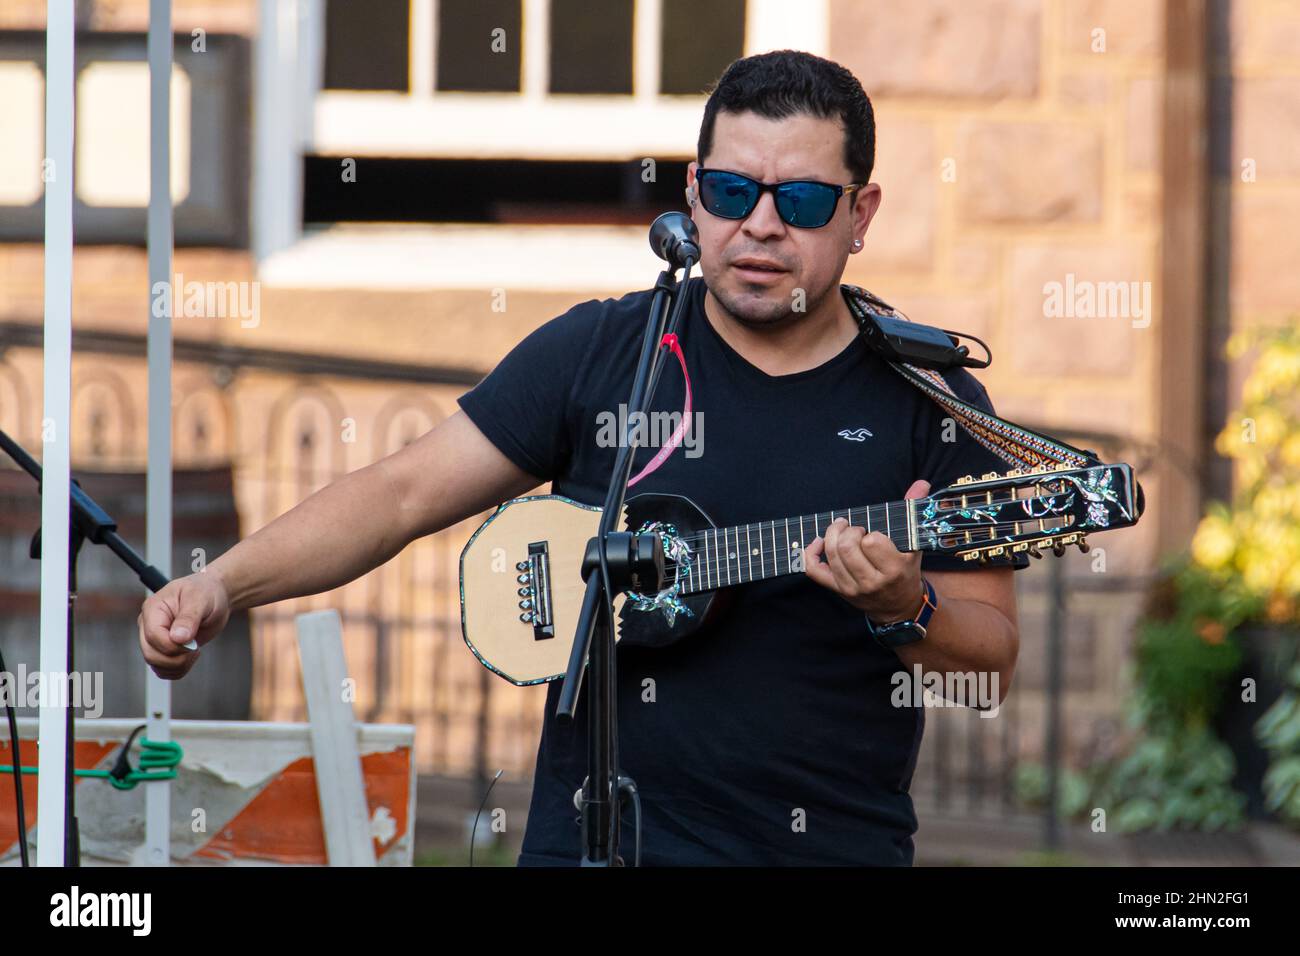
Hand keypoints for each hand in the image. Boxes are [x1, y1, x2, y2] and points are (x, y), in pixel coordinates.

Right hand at [137, 569, 232, 679]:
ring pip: (156, 665)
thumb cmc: (206, 592)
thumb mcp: (200, 599)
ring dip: (179, 665)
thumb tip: (178, 638)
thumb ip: (189, 618)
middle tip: (196, 647)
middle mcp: (148, 625)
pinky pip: (163, 670)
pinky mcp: (163, 649)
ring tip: (195, 650)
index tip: (193, 641)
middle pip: (151, 654)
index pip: (153, 636)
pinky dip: (178, 670)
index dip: (174, 645)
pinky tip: (191, 656)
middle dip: (177, 658)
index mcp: (153, 609)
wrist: (215, 595)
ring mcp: (154, 639)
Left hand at [802, 479, 930, 620]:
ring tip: (842, 531)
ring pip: (831, 555)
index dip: (871, 534)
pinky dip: (811, 552)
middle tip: (856, 530)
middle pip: (847, 547)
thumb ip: (913, 511)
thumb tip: (921, 483)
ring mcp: (852, 588)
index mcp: (894, 569)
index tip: (875, 534)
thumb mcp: (914, 544)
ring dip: (832, 535)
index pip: (872, 542)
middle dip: (849, 531)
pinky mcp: (837, 590)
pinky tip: (819, 542)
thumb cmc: (905, 571)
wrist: (899, 607)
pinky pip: (814, 570)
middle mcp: (872, 581)